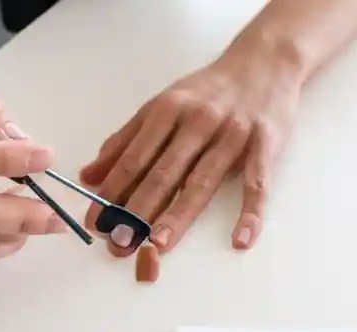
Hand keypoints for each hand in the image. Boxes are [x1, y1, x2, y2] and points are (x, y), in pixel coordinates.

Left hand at [79, 44, 302, 255]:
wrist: (264, 62)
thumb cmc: (209, 91)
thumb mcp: (163, 106)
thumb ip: (126, 140)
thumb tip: (90, 176)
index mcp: (167, 111)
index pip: (133, 158)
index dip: (111, 192)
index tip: (94, 222)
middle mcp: (197, 122)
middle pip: (163, 173)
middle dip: (137, 211)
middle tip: (119, 243)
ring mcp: (232, 134)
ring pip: (202, 181)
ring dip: (179, 215)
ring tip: (159, 244)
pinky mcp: (265, 144)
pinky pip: (257, 183)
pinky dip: (250, 213)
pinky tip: (240, 240)